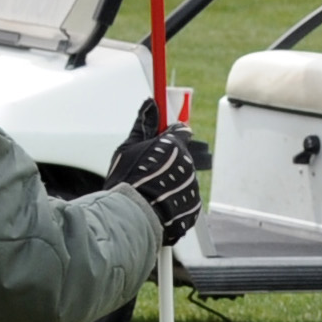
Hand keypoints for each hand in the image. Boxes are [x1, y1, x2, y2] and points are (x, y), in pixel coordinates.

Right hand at [108, 99, 202, 244]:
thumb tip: (151, 104)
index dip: (170, 133)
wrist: (132, 217)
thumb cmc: (127, 180)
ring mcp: (193, 188)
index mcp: (174, 146)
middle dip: (167, 162)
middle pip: (181, 158)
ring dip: (170, 184)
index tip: (161, 136)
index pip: (181, 131)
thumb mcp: (127, 148)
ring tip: (148, 194)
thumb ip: (142, 126)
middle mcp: (188, 165)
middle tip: (147, 172)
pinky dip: (173, 203)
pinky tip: (156, 206)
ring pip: (182, 180)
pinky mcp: (193, 209)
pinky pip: (184, 201)